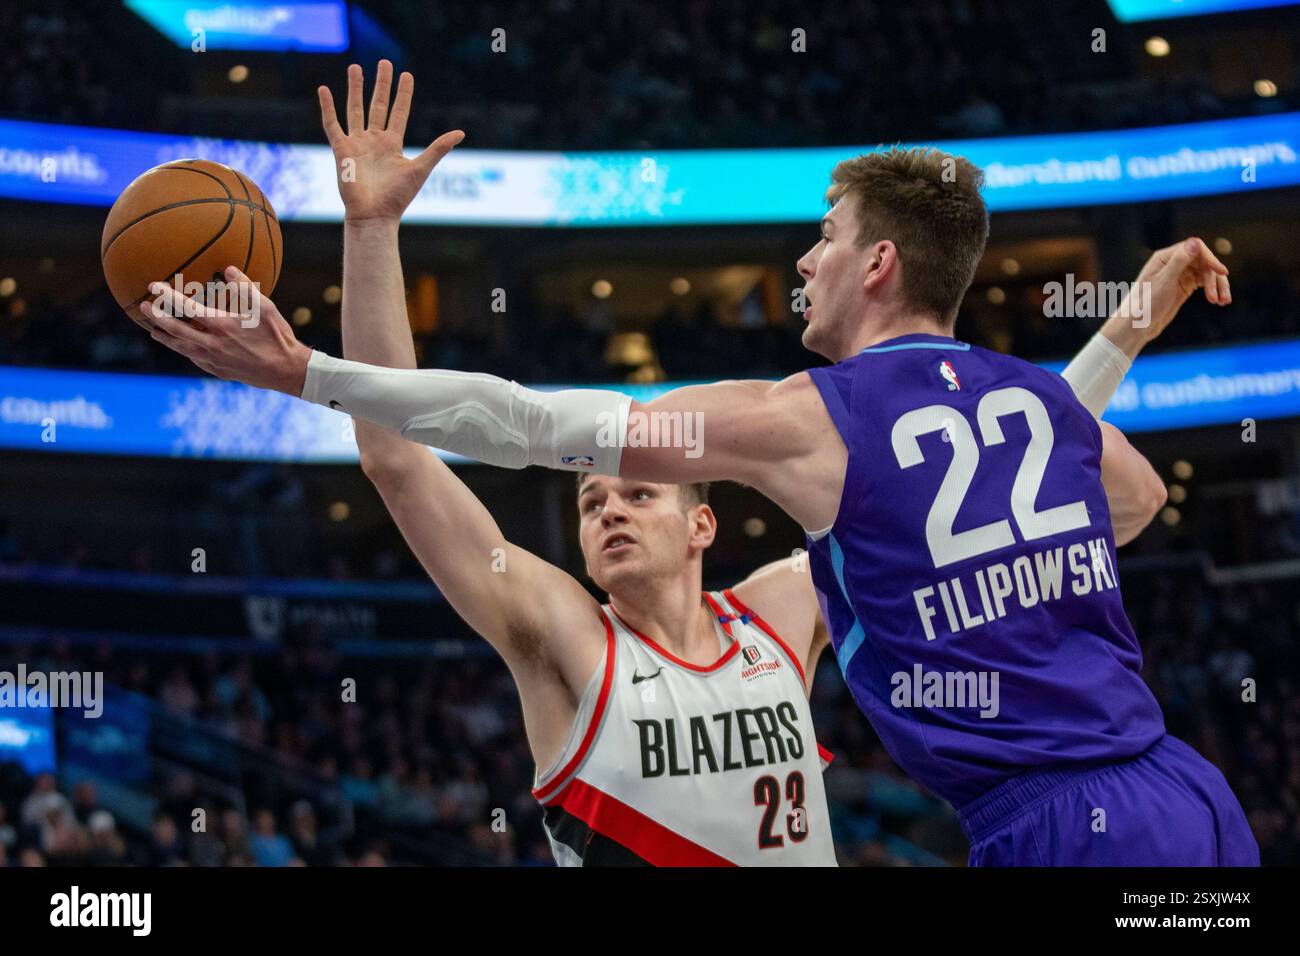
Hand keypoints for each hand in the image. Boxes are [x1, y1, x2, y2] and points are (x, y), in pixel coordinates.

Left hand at [139, 267, 312, 395]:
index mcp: (221, 325)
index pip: (186, 308)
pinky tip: (182, 347)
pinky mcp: (219, 371)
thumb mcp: (265, 307)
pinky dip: (184, 351)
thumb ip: (245, 287)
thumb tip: (228, 268)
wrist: (286, 370)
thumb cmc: (278, 336)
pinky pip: (195, 359)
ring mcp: (213, 360)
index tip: (153, 286)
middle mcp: (212, 344)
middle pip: (175, 329)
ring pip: (181, 347)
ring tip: (153, 331)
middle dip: (156, 317)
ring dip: (165, 337)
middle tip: (142, 306)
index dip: (167, 296)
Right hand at [318, 61, 463, 224]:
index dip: (403, 94)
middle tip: (384, 62)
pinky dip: (327, 108)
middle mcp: (374, 141)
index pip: (399, 112)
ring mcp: (356, 144)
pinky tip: (324, 89)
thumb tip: (461, 132)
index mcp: (392, 144)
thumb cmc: (397, 197)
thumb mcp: (421, 168)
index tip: (406, 74)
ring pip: (355, 109)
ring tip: (356, 67)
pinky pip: (332, 125)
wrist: (374, 215)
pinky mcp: (340, 150)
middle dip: (381, 84)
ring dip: (355, 88)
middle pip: (378, 105)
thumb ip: (438, 148)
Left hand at [1131, 237, 1230, 340]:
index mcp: (1165, 257)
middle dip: (1214, 277)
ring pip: (1206, 273)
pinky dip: (1213, 290)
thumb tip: (1195, 241)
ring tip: (1224, 302)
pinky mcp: (1184, 286)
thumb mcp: (1164, 282)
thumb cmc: (1145, 304)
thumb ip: (1179, 262)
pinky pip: (1203, 283)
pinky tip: (1219, 301)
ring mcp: (1180, 274)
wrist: (1136, 326)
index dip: (1210, 259)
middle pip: (1204, 261)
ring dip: (1217, 285)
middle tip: (1219, 298)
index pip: (1195, 249)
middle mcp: (1173, 263)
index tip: (1222, 272)